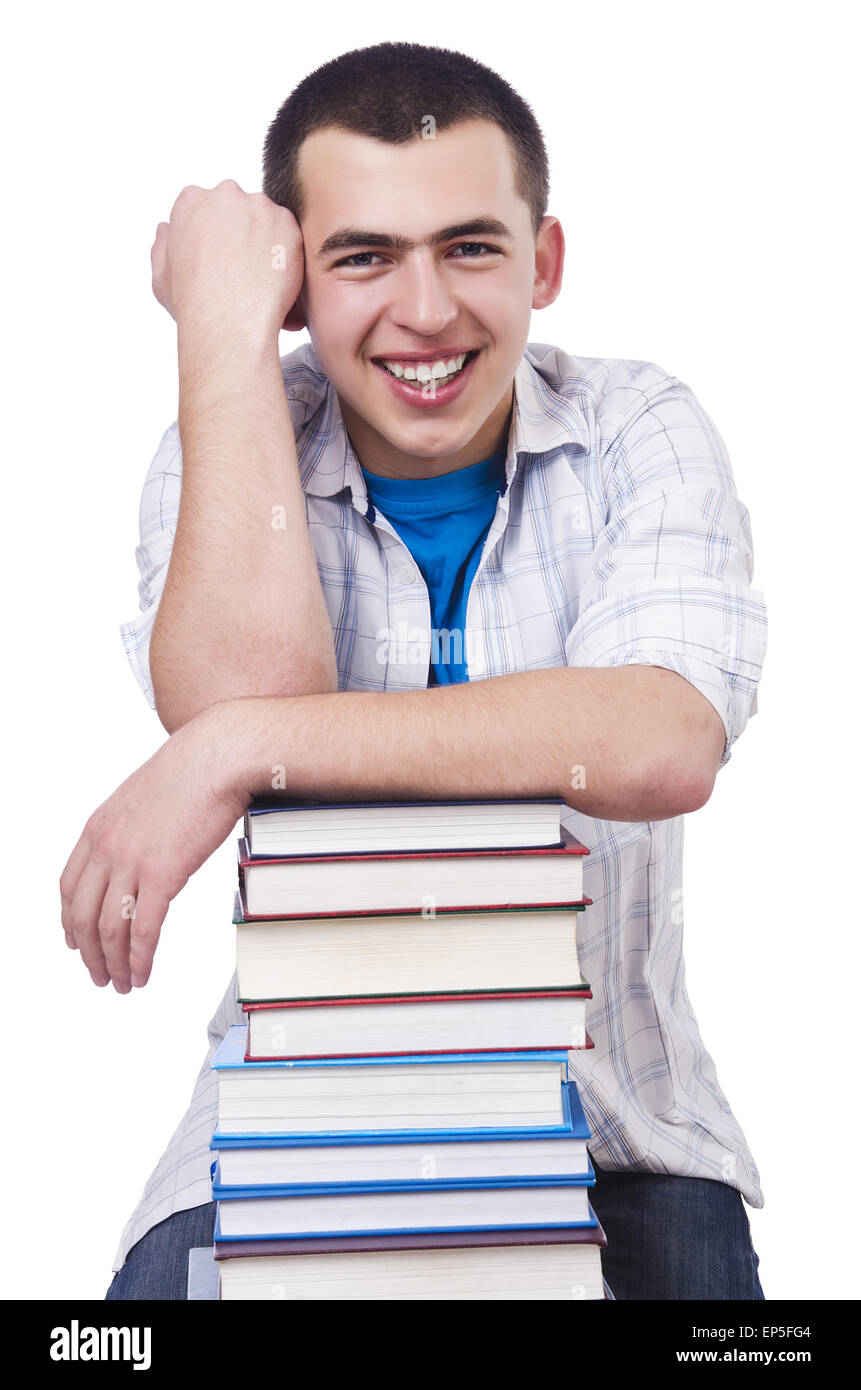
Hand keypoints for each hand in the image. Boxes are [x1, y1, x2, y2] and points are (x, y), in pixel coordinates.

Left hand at [59, 707, 247, 992]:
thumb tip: (144, 844)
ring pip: (108, 931)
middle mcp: (106, 847)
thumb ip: (133, 826)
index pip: (69, 887)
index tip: (75, 942)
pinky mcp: (162, 874)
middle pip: (82, 916)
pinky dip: (138, 959)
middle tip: (99, 976)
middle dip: (88, 954)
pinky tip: (142, 974)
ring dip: (112, 965)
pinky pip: (142, 930)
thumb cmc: (194, 769)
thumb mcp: (145, 796)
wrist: (217, 755)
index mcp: (98, 827)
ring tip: (122, 984)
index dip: (69, 921)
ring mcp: (131, 862)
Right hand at [150, 179, 305, 339]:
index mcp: (192, 201)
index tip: (221, 257)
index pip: (207, 207)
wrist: (228, 322)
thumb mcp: (161, 274)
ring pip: (266, 221)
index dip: (216, 235)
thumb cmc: (192, 303)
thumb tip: (167, 229)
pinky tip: (277, 280)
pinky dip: (287, 256)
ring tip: (261, 279)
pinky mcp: (286, 223)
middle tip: (243, 269)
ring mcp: (258, 206)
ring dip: (266, 243)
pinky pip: (290, 236)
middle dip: (242, 233)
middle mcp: (225, 194)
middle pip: (239, 208)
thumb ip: (163, 244)